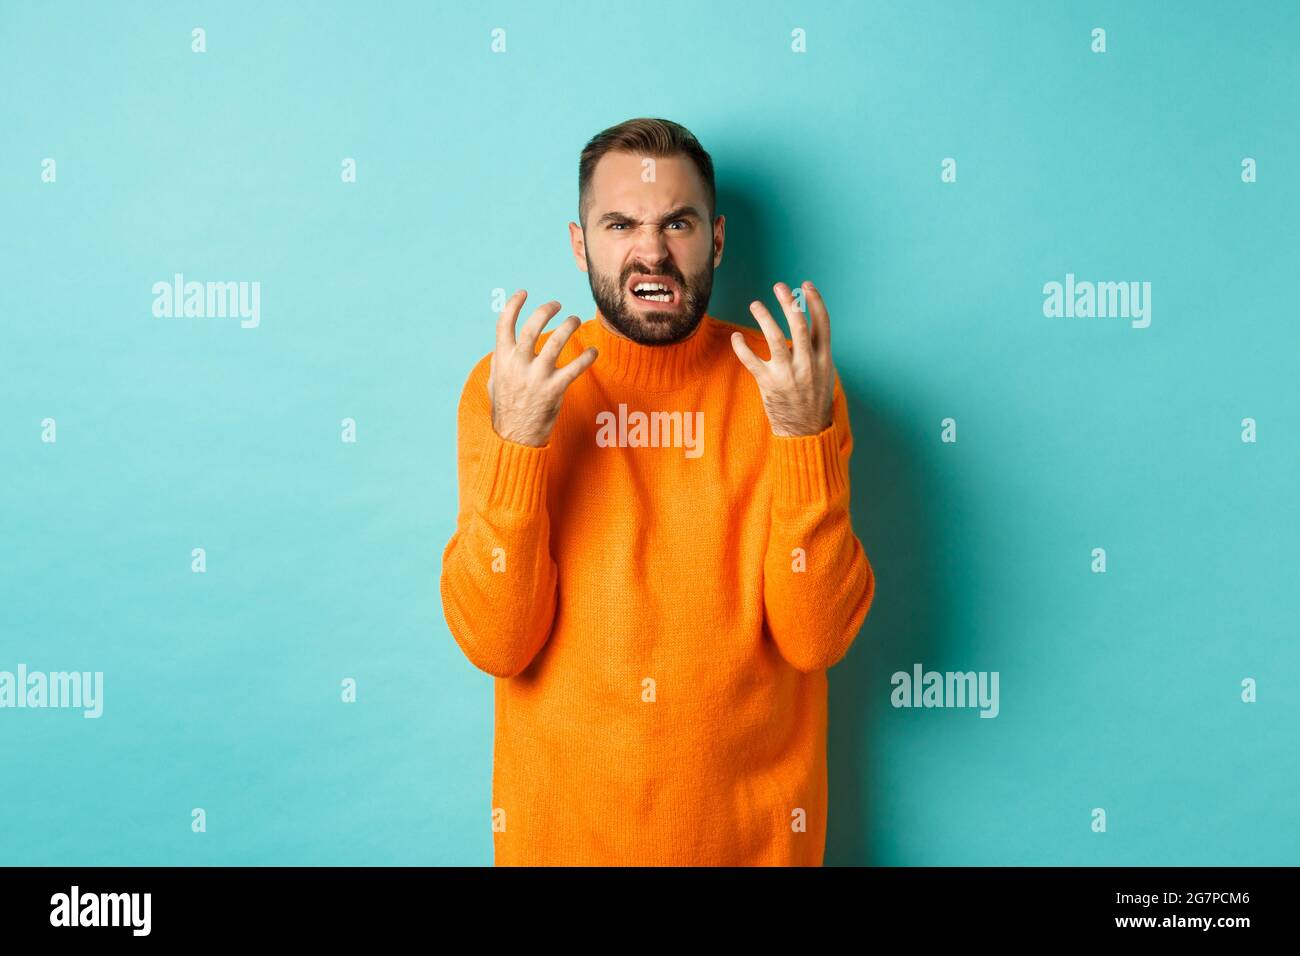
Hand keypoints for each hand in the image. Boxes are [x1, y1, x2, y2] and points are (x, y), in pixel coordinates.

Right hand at [487, 290, 597, 446]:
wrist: (515, 437)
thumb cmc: (506, 409)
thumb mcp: (495, 382)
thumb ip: (500, 362)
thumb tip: (503, 348)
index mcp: (502, 360)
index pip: (504, 324)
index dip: (513, 305)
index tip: (523, 293)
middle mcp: (519, 365)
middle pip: (532, 327)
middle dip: (545, 310)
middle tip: (557, 305)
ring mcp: (537, 377)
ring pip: (555, 342)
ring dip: (568, 326)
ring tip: (575, 320)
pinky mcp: (554, 390)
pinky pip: (575, 368)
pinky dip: (587, 357)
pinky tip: (594, 351)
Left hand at [730, 280, 835, 436]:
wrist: (806, 431)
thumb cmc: (814, 400)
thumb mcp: (826, 375)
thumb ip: (818, 351)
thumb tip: (811, 325)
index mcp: (824, 359)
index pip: (823, 324)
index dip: (816, 302)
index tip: (806, 285)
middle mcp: (808, 364)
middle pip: (799, 326)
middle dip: (789, 303)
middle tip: (779, 286)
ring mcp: (788, 374)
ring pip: (775, 338)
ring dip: (764, 317)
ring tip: (755, 304)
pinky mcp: (769, 384)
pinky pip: (752, 360)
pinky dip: (742, 347)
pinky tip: (737, 336)